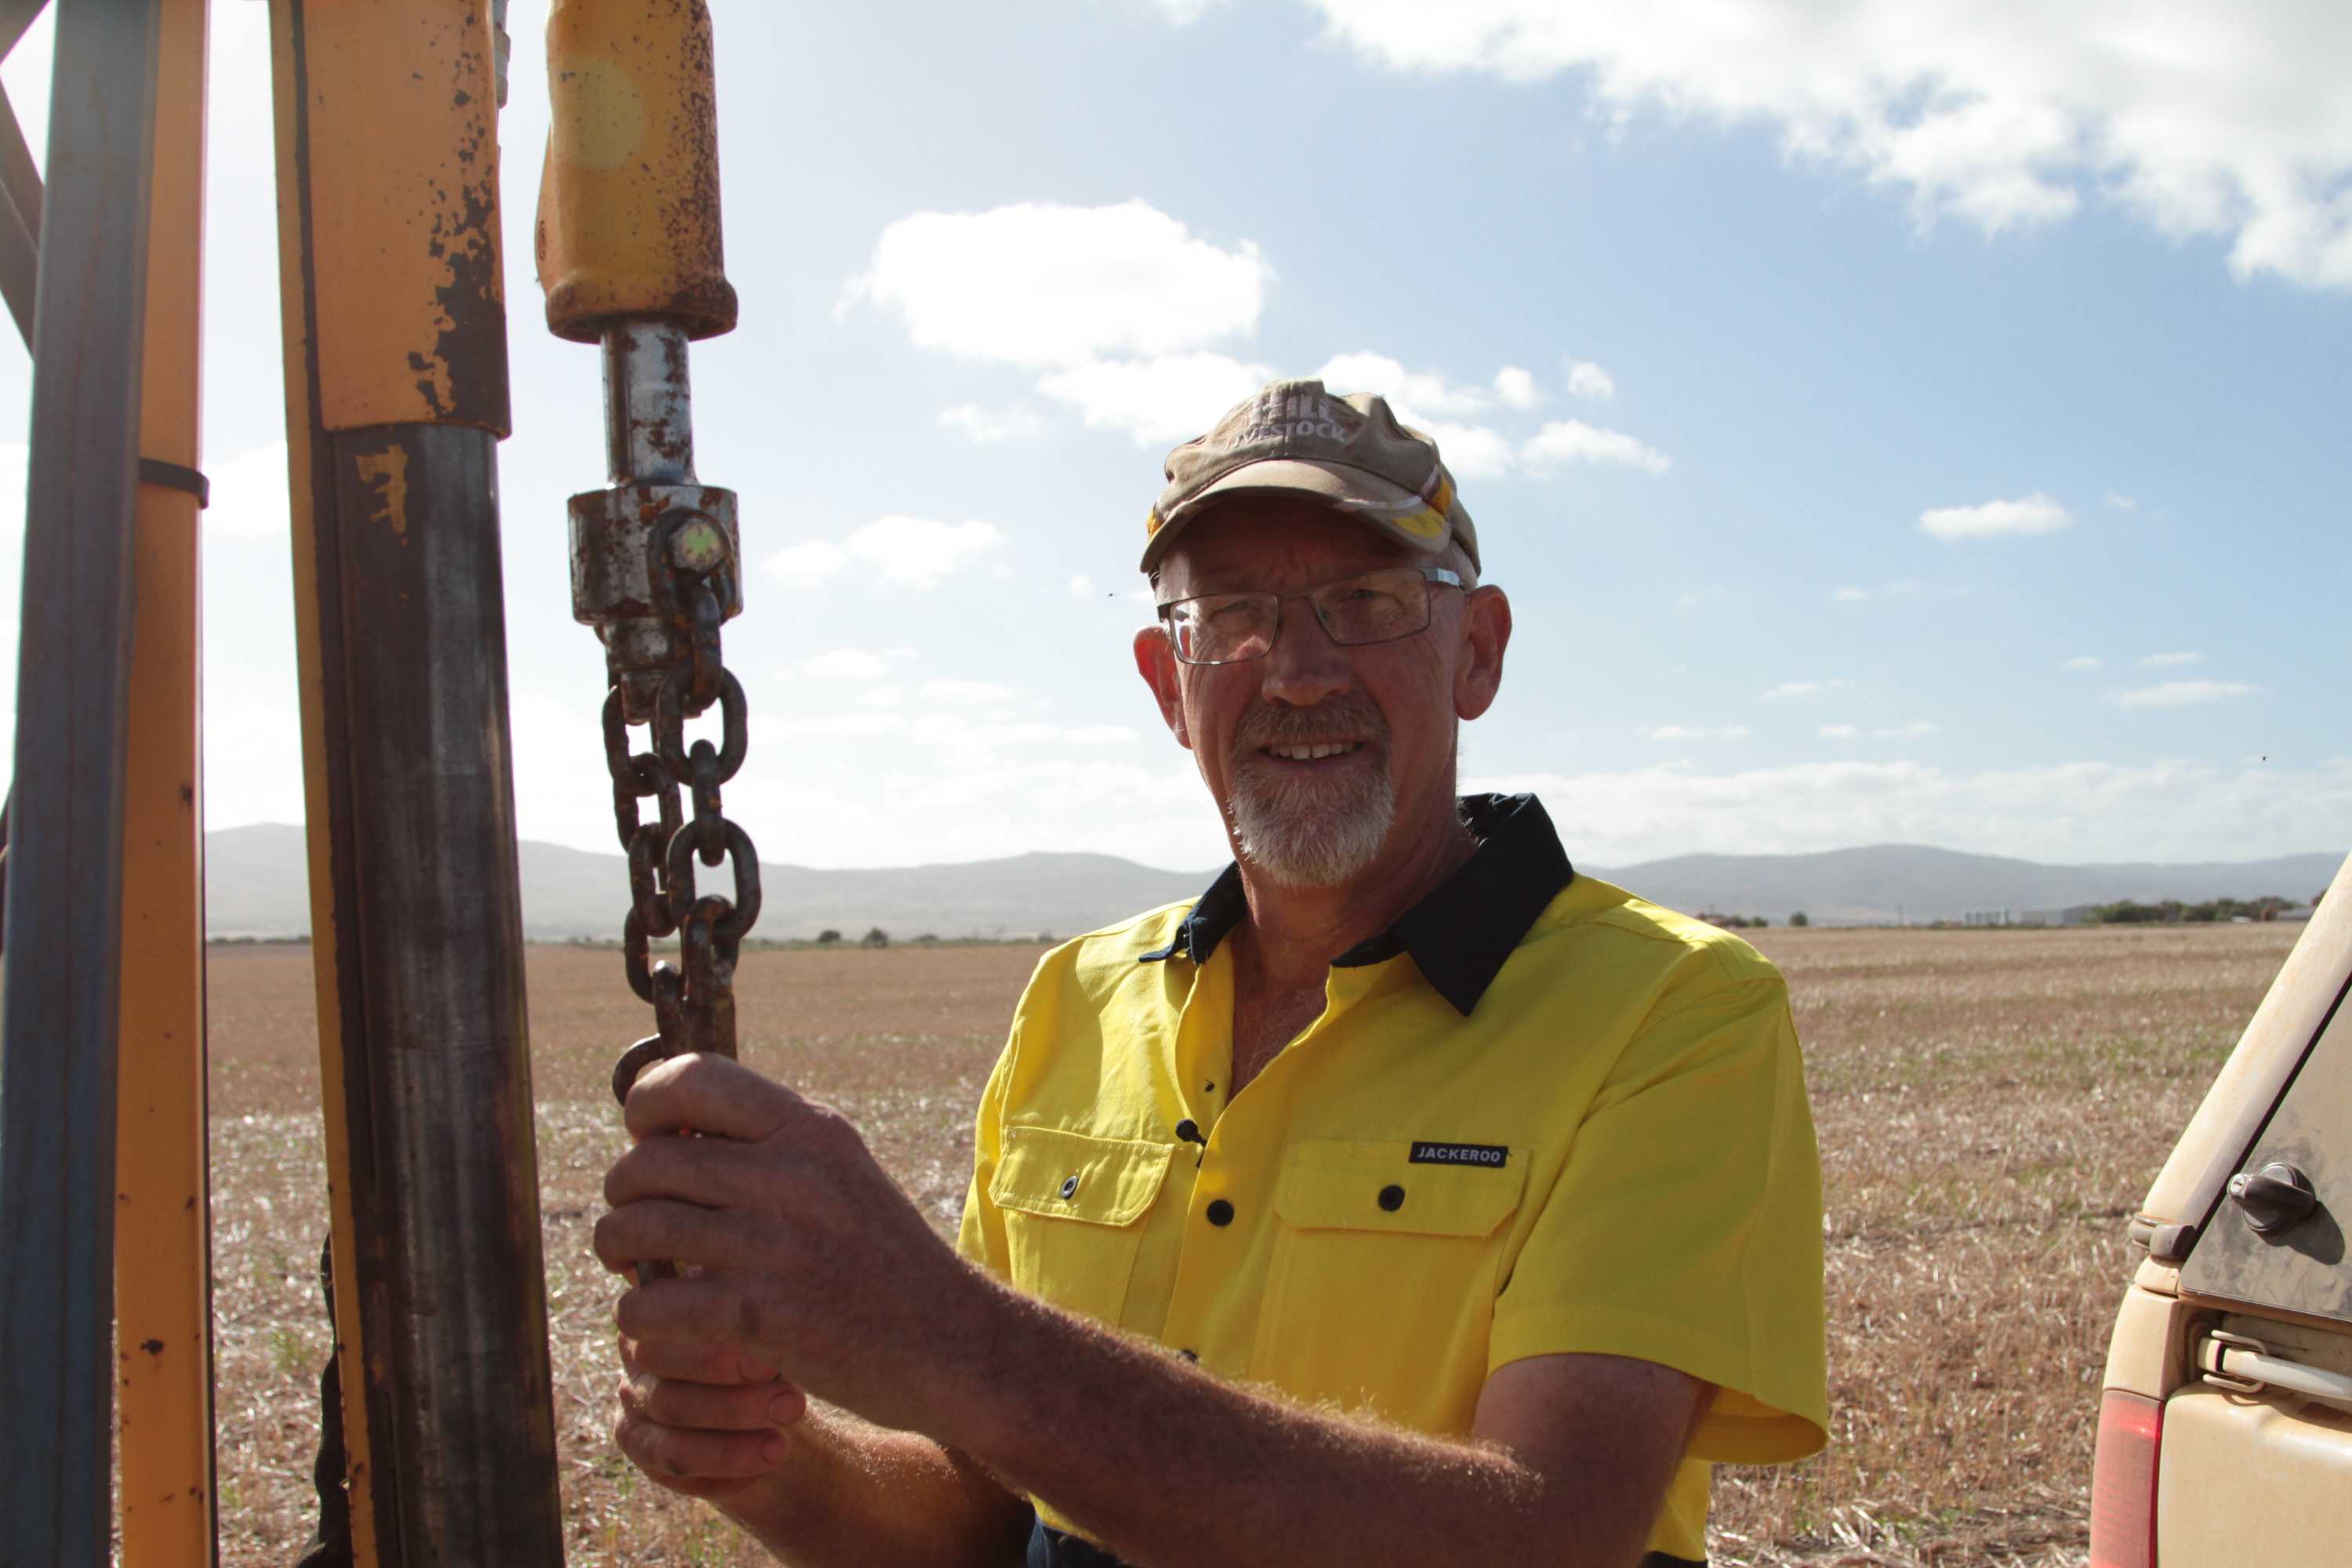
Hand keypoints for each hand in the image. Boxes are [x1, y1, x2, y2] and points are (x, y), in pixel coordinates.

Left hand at [593, 1054, 1000, 1435]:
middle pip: (648, 1161)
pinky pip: (649, 1303)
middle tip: (636, 1218)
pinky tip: (661, 1320)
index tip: (643, 1134)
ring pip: (635, 1229)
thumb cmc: (880, 1258)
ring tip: (637, 1265)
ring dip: (618, 1251)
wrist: (947, 1342)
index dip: (646, 1102)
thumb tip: (666, 1125)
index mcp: (810, 1130)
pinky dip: (640, 1315)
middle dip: (624, 1193)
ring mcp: (772, 1246)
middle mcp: (790, 1176)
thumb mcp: (839, 1172)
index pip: (694, 1078)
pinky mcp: (757, 1317)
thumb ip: (767, 1144)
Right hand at [613, 1334, 808, 1498]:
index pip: (665, 1345)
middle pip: (668, 1398)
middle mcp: (636, 1370)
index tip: (769, 1368)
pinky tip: (759, 1470)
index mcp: (655, 1323)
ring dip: (728, 1451)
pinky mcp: (648, 1459)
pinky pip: (678, 1478)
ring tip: (780, 1447)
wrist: (766, 1387)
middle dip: (733, 1408)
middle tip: (791, 1406)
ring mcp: (634, 1417)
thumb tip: (760, 1301)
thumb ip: (747, 1315)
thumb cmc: (763, 1342)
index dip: (714, 1360)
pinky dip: (720, 1477)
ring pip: (670, 1446)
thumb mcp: (758, 1320)